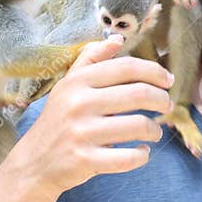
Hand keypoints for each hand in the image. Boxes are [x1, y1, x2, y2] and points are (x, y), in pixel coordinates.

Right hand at [13, 36, 174, 197]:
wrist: (34, 163)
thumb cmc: (59, 119)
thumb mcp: (69, 84)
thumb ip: (92, 59)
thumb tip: (119, 38)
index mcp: (78, 81)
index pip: (127, 67)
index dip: (154, 71)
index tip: (168, 80)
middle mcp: (79, 103)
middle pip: (138, 93)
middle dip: (161, 99)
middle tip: (167, 106)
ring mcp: (81, 133)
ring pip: (138, 125)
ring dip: (154, 130)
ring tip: (154, 132)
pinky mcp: (85, 160)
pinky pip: (128, 158)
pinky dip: (142, 156)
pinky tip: (142, 152)